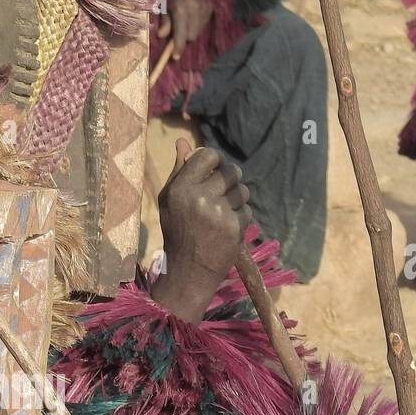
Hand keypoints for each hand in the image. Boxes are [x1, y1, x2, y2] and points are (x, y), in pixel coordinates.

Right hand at [151, 139, 251, 321]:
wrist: (188, 272)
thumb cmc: (176, 233)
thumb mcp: (169, 201)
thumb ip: (178, 171)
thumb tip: (182, 142)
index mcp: (181, 188)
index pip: (209, 155)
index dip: (215, 161)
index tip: (214, 171)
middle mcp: (200, 197)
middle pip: (231, 171)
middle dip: (230, 180)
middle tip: (222, 193)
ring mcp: (219, 213)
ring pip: (242, 191)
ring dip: (237, 199)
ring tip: (223, 213)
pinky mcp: (234, 227)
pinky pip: (246, 210)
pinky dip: (240, 218)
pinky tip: (226, 229)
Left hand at [158, 0, 213, 58]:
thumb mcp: (164, 0)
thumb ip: (164, 19)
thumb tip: (162, 36)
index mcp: (181, 10)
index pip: (181, 37)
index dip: (178, 49)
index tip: (175, 57)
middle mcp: (195, 12)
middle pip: (192, 37)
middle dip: (184, 36)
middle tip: (179, 29)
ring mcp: (206, 9)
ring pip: (199, 30)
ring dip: (192, 29)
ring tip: (187, 18)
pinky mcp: (213, 5)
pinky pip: (205, 21)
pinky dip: (199, 22)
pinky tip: (195, 13)